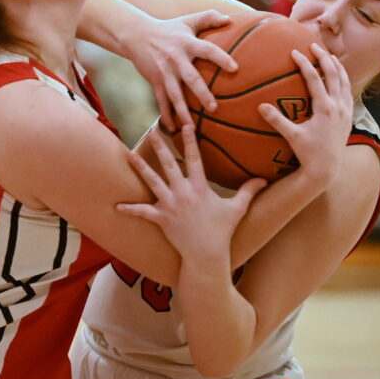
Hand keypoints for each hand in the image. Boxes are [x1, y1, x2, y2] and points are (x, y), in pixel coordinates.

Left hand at [117, 126, 264, 258]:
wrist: (206, 254)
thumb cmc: (222, 231)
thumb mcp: (237, 209)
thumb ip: (248, 191)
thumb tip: (263, 180)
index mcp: (199, 187)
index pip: (195, 158)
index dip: (191, 140)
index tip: (186, 125)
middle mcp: (182, 192)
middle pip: (169, 164)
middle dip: (161, 145)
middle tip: (153, 130)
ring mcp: (169, 205)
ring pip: (152, 181)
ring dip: (140, 167)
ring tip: (129, 154)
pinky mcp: (160, 218)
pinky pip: (142, 212)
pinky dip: (129, 209)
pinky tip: (116, 206)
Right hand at [124, 11, 235, 130]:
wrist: (137, 35)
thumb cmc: (168, 28)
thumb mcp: (188, 20)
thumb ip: (209, 17)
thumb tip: (230, 19)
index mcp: (187, 43)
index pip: (208, 50)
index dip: (221, 58)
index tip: (235, 68)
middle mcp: (176, 59)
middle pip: (191, 78)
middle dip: (202, 93)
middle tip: (213, 108)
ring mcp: (165, 72)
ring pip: (175, 95)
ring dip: (183, 111)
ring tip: (191, 127)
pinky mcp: (155, 81)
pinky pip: (161, 101)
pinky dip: (166, 115)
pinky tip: (173, 128)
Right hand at [258, 44, 352, 185]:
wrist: (328, 167)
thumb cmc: (308, 153)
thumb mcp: (291, 136)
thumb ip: (277, 121)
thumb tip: (260, 106)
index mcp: (325, 108)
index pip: (314, 79)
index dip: (304, 63)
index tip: (295, 52)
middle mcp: (338, 106)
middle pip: (333, 74)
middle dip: (323, 57)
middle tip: (314, 45)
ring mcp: (346, 110)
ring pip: (344, 80)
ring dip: (336, 66)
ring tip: (329, 56)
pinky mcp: (349, 116)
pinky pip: (348, 91)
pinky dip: (343, 80)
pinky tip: (338, 77)